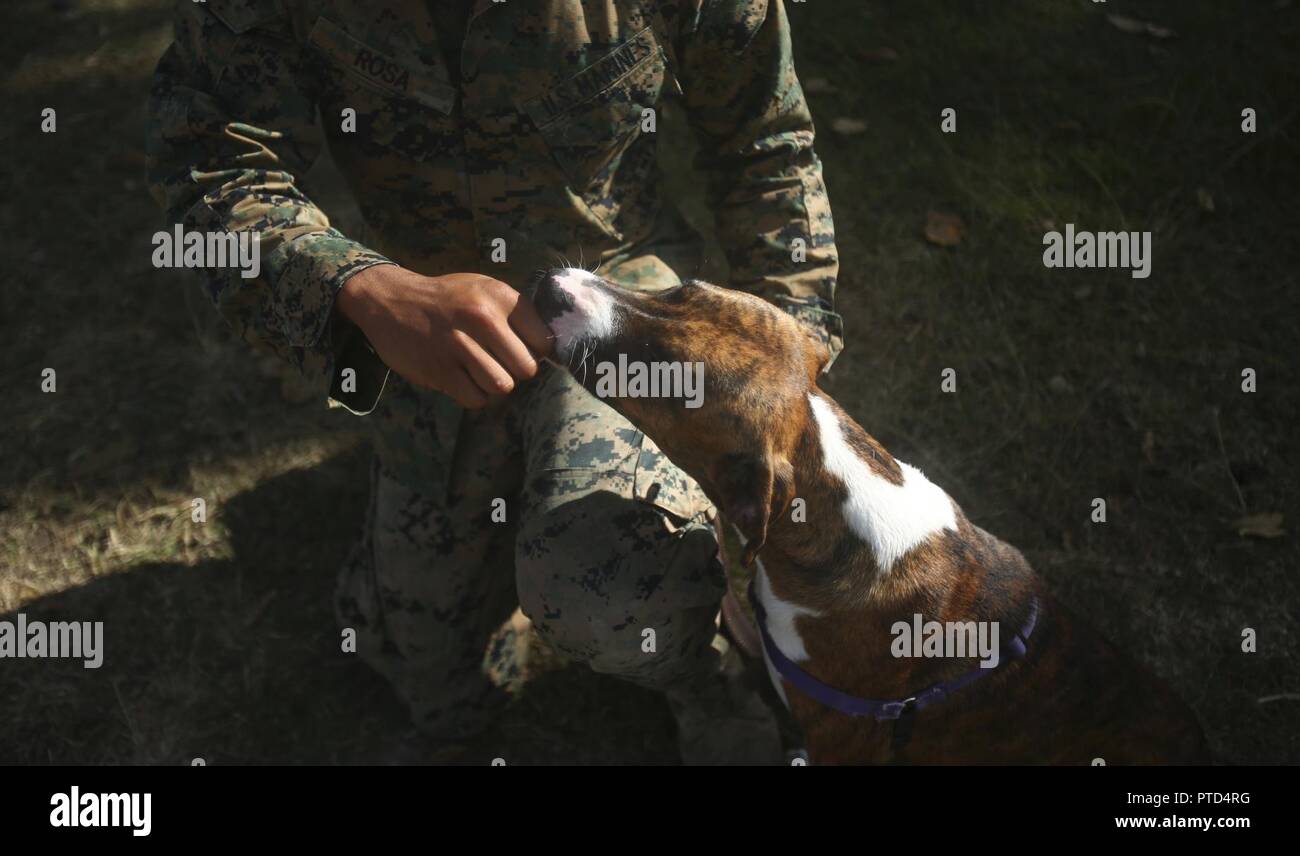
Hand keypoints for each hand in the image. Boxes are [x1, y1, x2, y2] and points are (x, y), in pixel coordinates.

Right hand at [336, 265, 553, 408]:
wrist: (390, 300)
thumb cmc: (448, 299)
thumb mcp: (484, 289)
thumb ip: (517, 314)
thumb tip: (551, 350)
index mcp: (499, 297)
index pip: (544, 342)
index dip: (536, 352)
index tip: (522, 350)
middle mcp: (481, 318)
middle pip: (526, 369)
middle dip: (516, 372)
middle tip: (500, 364)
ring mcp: (458, 345)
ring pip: (502, 387)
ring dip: (493, 385)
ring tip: (480, 371)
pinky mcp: (439, 369)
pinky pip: (475, 399)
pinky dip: (473, 395)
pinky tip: (463, 379)